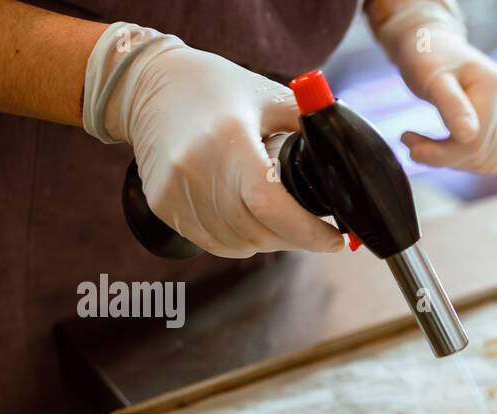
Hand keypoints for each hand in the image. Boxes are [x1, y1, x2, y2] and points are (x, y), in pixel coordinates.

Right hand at [83, 24, 343, 257]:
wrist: (147, 85)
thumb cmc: (217, 88)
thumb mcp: (270, 96)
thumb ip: (310, 129)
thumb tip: (349, 166)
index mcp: (228, 138)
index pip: (271, 204)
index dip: (308, 232)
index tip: (335, 239)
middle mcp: (196, 167)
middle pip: (258, 232)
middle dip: (295, 238)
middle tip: (312, 228)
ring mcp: (175, 190)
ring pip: (239, 244)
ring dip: (267, 240)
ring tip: (276, 216)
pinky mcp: (163, 205)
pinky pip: (213, 243)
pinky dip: (239, 239)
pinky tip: (245, 216)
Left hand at [375, 5, 496, 172]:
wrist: (433, 46)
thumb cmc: (428, 57)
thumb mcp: (433, 78)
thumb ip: (451, 106)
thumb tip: (469, 137)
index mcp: (496, 87)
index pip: (473, 140)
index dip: (441, 152)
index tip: (407, 141)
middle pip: (479, 153)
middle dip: (442, 155)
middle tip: (410, 142)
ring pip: (483, 161)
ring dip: (451, 160)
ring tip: (424, 142)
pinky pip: (486, 159)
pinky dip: (461, 159)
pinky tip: (442, 144)